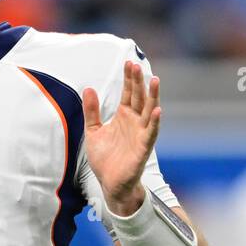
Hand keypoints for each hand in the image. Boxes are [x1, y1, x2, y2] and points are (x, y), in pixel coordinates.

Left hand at [82, 60, 161, 215]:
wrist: (109, 183)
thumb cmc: (105, 158)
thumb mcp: (93, 131)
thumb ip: (91, 111)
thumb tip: (88, 88)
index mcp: (124, 116)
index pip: (128, 93)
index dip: (129, 79)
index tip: (129, 63)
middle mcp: (134, 122)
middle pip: (139, 98)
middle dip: (138, 82)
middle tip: (136, 65)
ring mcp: (140, 134)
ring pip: (149, 112)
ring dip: (153, 97)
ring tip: (155, 81)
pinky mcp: (143, 148)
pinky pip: (151, 133)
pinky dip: (154, 122)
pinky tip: (158, 111)